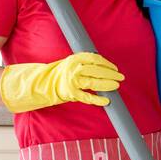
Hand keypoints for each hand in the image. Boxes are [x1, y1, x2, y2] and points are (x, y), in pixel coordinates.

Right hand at [0, 52, 122, 111]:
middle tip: (121, 78)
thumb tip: (102, 67)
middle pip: (97, 71)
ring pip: (94, 82)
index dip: (107, 64)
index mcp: (74, 58)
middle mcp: (73, 68)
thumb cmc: (58, 73)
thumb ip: (84, 63)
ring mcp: (72, 81)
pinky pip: (86, 97)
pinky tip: (107, 101)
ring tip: (117, 86)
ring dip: (107, 85)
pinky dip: (97, 99)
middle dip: (111, 75)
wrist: (39, 83)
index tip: (115, 68)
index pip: (95, 59)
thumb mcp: (70, 63)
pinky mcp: (70, 93)